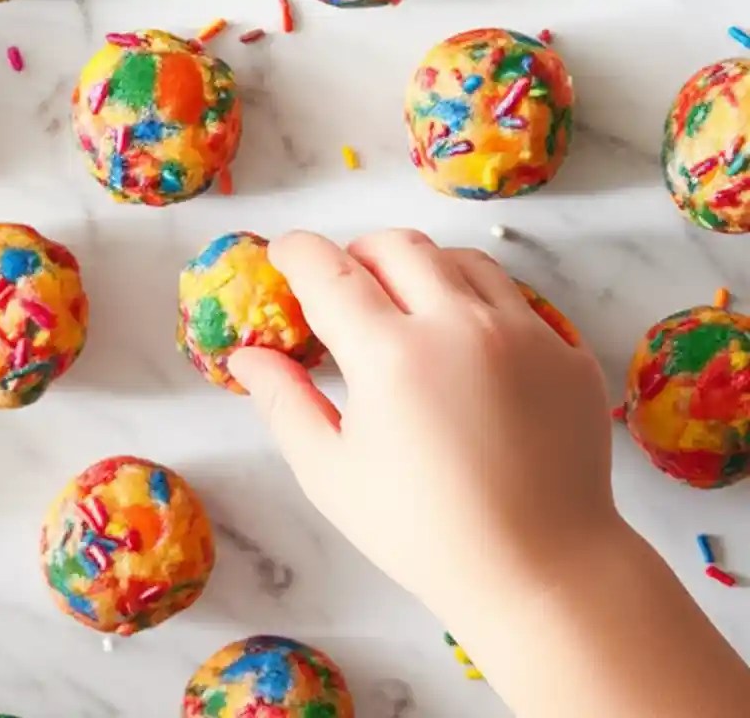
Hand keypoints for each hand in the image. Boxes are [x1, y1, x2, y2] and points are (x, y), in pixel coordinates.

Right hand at [229, 229, 617, 612]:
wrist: (541, 569)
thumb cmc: (422, 532)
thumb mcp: (330, 474)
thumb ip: (282, 402)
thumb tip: (247, 356)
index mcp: (391, 355)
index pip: (330, 270)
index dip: (296, 251)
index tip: (282, 253)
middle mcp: (461, 325)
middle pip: (397, 247)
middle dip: (356, 253)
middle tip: (341, 288)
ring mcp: (525, 332)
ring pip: (461, 260)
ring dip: (420, 269)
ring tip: (405, 310)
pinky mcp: (567, 350)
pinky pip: (515, 298)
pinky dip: (477, 303)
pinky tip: (464, 347)